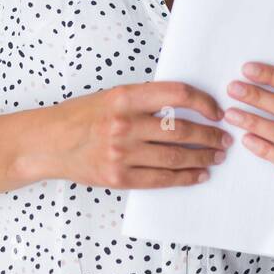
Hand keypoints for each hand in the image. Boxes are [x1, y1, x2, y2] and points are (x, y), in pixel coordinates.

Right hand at [52, 82, 231, 189]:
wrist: (49, 142)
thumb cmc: (81, 116)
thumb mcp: (112, 95)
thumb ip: (145, 99)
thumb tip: (186, 105)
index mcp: (125, 96)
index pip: (177, 94)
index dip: (203, 102)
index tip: (216, 110)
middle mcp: (124, 124)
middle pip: (181, 129)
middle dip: (209, 135)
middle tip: (224, 137)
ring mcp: (121, 153)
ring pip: (175, 156)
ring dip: (203, 156)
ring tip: (217, 155)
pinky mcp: (119, 177)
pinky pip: (161, 179)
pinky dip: (185, 177)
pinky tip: (198, 174)